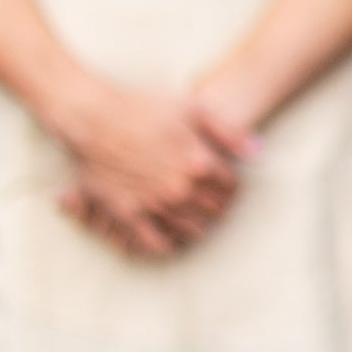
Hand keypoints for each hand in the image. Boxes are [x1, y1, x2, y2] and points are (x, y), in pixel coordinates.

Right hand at [48, 70, 240, 258]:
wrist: (91, 116)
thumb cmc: (142, 107)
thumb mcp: (193, 109)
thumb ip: (229, 133)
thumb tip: (259, 154)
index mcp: (199, 163)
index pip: (232, 188)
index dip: (233, 187)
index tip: (227, 185)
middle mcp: (179, 188)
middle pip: (215, 210)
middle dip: (219, 207)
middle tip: (214, 202)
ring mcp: (153, 203)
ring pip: (191, 229)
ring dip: (199, 226)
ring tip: (196, 218)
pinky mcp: (126, 213)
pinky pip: (154, 242)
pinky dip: (167, 244)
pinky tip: (171, 237)